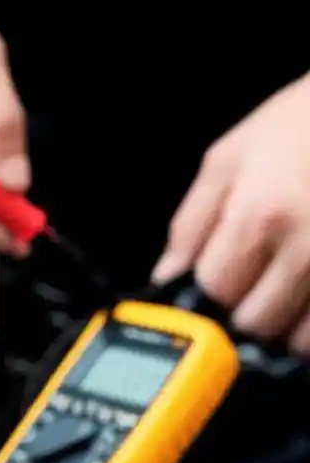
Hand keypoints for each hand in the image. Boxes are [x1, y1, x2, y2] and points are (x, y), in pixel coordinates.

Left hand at [153, 73, 309, 353]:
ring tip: (285, 292)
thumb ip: (190, 224)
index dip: (209, 293)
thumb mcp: (226, 160)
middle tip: (253, 287)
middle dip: (246, 312)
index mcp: (257, 216)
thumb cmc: (298, 124)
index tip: (215, 285)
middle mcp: (305, 248)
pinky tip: (307, 297)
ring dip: (286, 327)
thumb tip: (166, 278)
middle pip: (256, 321)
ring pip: (301, 339)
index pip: (213, 291)